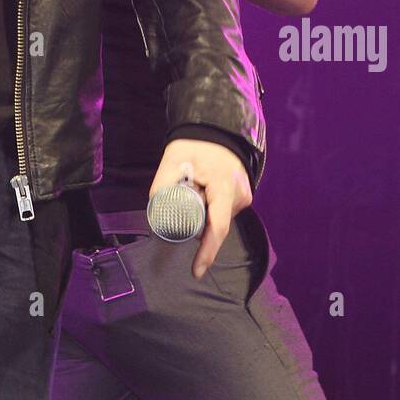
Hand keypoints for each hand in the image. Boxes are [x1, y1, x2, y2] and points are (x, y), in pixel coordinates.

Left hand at [149, 139, 251, 278]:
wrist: (217, 128)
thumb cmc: (194, 145)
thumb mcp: (172, 161)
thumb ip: (162, 187)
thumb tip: (156, 215)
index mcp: (223, 187)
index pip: (218, 227)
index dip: (207, 252)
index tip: (197, 271)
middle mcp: (239, 194)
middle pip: (217, 225)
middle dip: (198, 227)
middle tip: (182, 207)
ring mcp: (244, 195)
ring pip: (220, 218)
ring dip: (204, 214)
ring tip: (194, 188)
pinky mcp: (243, 195)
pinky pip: (224, 210)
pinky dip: (211, 208)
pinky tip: (203, 194)